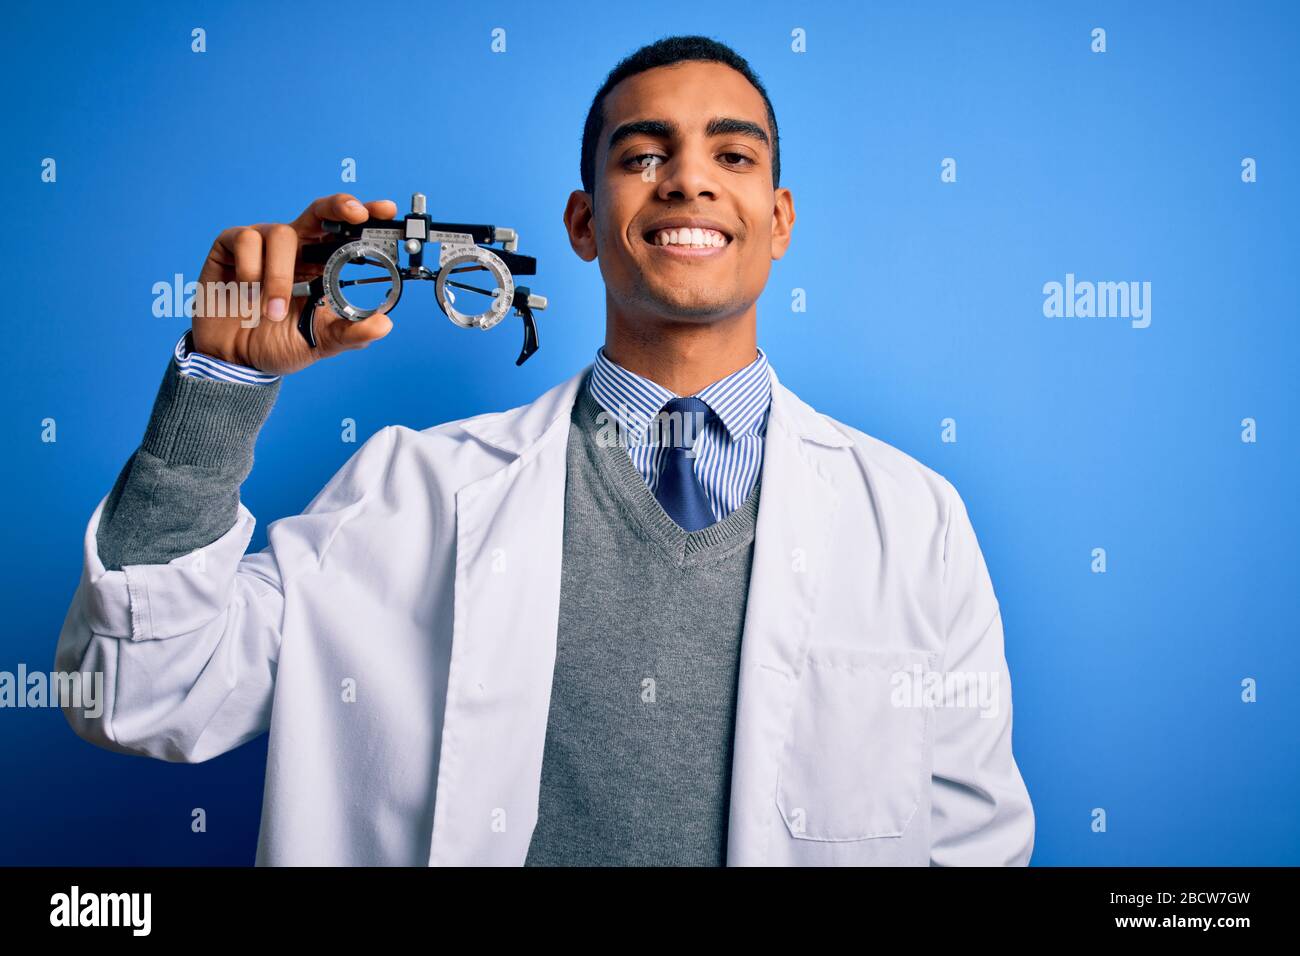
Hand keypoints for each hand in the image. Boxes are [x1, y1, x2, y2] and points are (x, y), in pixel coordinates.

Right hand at [191, 193, 398, 374]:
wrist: (234, 359)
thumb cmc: (278, 343)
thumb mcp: (321, 342)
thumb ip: (352, 333)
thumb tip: (384, 325)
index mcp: (322, 265)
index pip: (347, 233)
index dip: (367, 216)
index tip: (386, 211)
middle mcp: (297, 248)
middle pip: (321, 211)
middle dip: (340, 206)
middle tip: (356, 214)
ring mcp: (265, 244)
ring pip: (281, 234)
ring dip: (279, 277)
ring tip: (274, 310)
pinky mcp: (231, 246)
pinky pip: (245, 240)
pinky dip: (250, 270)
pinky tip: (247, 293)